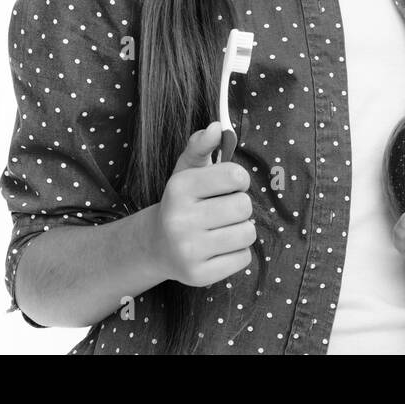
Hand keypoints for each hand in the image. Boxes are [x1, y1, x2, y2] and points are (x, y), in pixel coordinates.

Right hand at [152, 121, 255, 287]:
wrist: (157, 245)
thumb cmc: (182, 202)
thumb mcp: (187, 170)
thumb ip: (201, 145)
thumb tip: (216, 127)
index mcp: (179, 188)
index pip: (236, 176)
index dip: (238, 180)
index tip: (225, 186)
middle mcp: (180, 220)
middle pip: (244, 206)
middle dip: (239, 206)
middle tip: (222, 210)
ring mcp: (188, 251)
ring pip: (247, 234)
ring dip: (241, 230)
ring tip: (223, 229)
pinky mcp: (199, 276)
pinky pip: (243, 259)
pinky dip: (238, 253)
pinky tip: (219, 248)